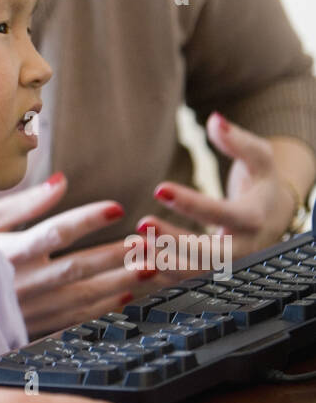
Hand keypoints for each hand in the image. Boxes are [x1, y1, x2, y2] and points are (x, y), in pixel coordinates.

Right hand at [0, 176, 156, 335]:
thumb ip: (25, 204)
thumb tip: (62, 181)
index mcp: (6, 251)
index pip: (54, 233)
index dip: (86, 220)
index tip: (117, 208)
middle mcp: (20, 282)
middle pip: (76, 268)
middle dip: (115, 256)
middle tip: (148, 244)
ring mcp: (28, 309)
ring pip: (81, 297)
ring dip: (118, 283)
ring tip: (150, 268)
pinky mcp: (33, 327)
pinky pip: (75, 320)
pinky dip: (103, 309)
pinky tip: (127, 296)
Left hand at [145, 112, 306, 262]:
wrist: (271, 214)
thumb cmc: (261, 181)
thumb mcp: (259, 156)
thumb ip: (237, 140)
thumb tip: (215, 120)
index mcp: (254, 218)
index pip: (222, 213)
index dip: (190, 203)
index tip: (158, 188)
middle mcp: (242, 249)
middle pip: (209, 254)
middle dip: (174, 243)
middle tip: (142, 223)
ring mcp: (227, 267)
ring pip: (195, 274)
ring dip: (162, 264)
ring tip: (132, 245)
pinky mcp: (212, 275)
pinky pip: (186, 282)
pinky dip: (161, 276)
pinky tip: (134, 262)